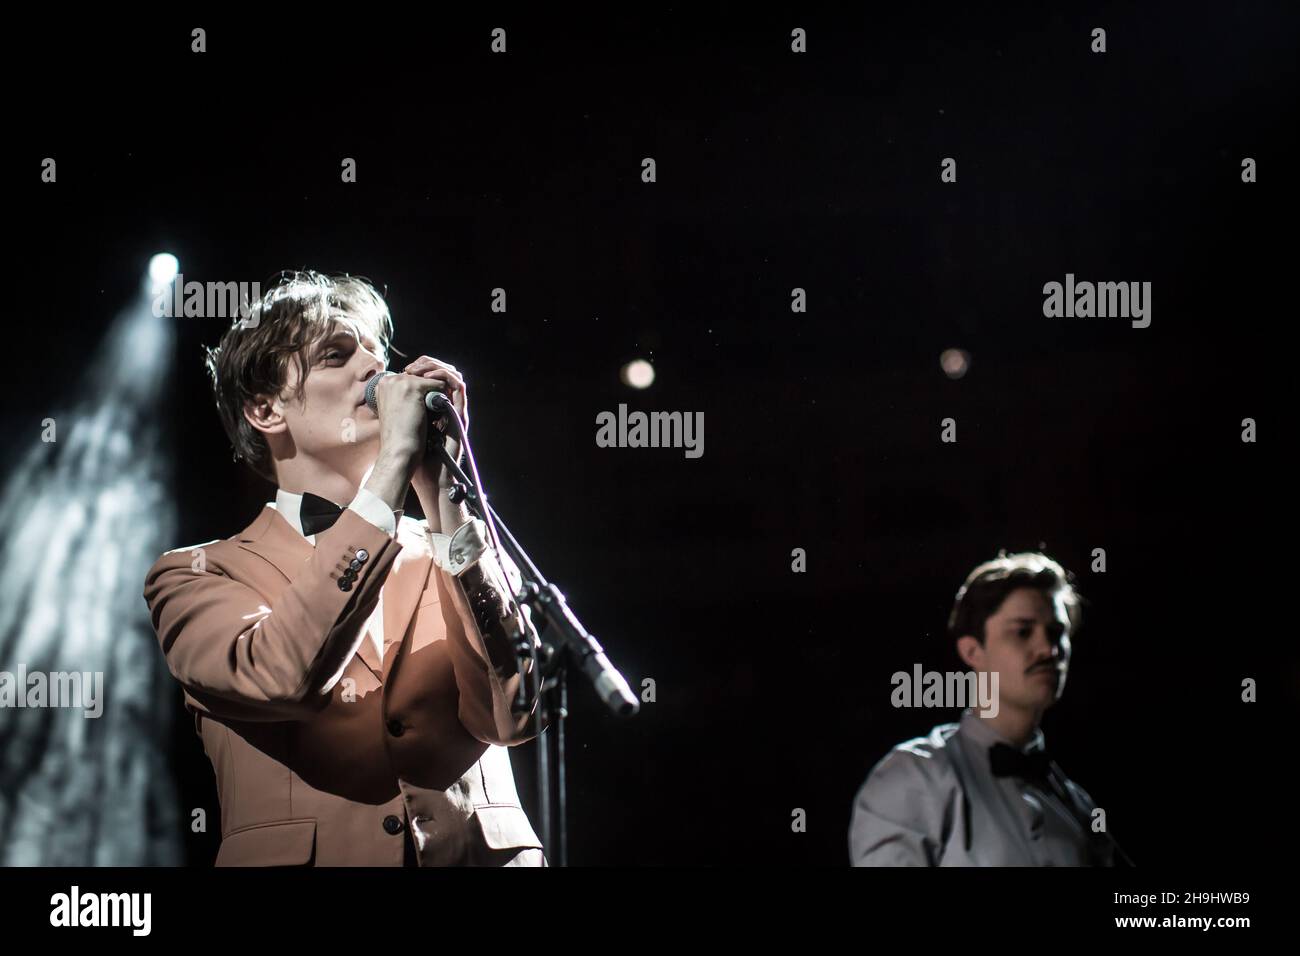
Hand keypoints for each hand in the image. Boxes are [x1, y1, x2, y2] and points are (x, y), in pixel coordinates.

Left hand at [402, 356, 467, 492]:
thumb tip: (389, 387)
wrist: (414, 467)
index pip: (435, 377)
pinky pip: (459, 387)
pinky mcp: (459, 416)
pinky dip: (445, 377)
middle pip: (446, 374)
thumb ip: (401, 405)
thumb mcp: (400, 421)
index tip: (407, 369)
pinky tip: (430, 377)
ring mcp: (454, 411)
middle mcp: (446, 407)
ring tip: (422, 370)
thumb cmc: (405, 450)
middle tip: (414, 366)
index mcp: (433, 407)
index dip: (422, 368)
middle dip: (430, 364)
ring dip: (438, 367)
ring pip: (454, 377)